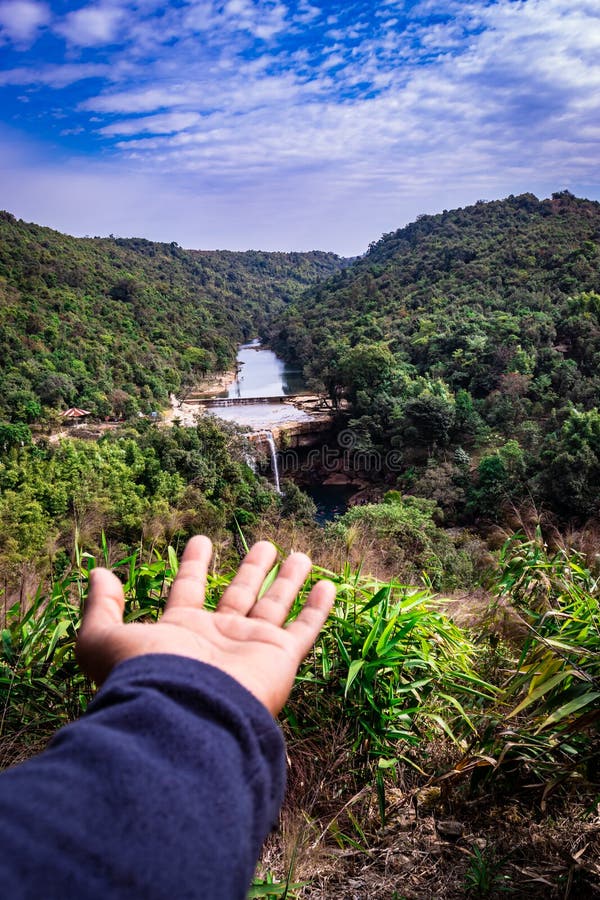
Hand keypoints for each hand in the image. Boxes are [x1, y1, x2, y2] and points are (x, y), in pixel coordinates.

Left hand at [76, 536, 334, 714]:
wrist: (184, 715)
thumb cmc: (146, 677)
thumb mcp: (103, 639)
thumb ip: (101, 607)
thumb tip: (98, 574)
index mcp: (182, 631)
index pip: (190, 589)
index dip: (194, 564)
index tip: (202, 539)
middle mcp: (220, 638)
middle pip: (241, 594)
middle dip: (253, 568)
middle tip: (265, 543)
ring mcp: (252, 647)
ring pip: (275, 605)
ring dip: (288, 580)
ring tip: (300, 553)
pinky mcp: (280, 658)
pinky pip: (304, 628)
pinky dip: (317, 608)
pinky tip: (327, 585)